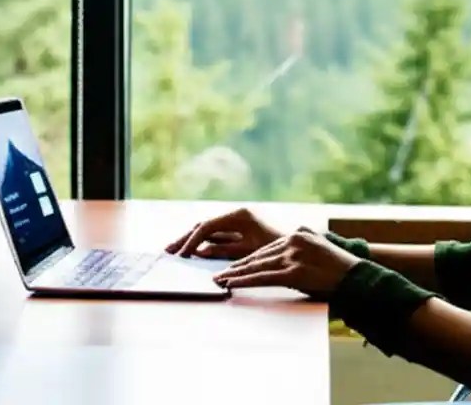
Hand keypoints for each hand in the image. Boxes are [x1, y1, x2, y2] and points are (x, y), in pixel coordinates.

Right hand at [165, 208, 282, 259]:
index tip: (182, 254)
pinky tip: (191, 251)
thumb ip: (224, 250)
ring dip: (191, 240)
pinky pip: (215, 236)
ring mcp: (237, 222)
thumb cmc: (279, 249)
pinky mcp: (238, 231)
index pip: (207, 226)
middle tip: (168, 250)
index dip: (192, 240)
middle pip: (204, 225)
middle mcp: (236, 215)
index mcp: (239, 215)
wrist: (302, 249)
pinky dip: (202, 243)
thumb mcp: (250, 251)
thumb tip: (199, 251)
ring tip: (174, 250)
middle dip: (186, 238)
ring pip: (208, 230)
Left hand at [212, 227, 361, 296]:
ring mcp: (293, 256)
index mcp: (299, 234)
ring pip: (257, 266)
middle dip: (238, 266)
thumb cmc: (342, 270)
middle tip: (221, 273)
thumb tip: (290, 247)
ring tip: (220, 280)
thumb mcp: (321, 248)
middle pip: (259, 256)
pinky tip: (231, 284)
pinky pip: (263, 278)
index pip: (267, 248)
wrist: (359, 279)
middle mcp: (293, 241)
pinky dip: (244, 281)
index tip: (235, 265)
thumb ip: (303, 245)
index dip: (249, 258)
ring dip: (236, 274)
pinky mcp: (294, 272)